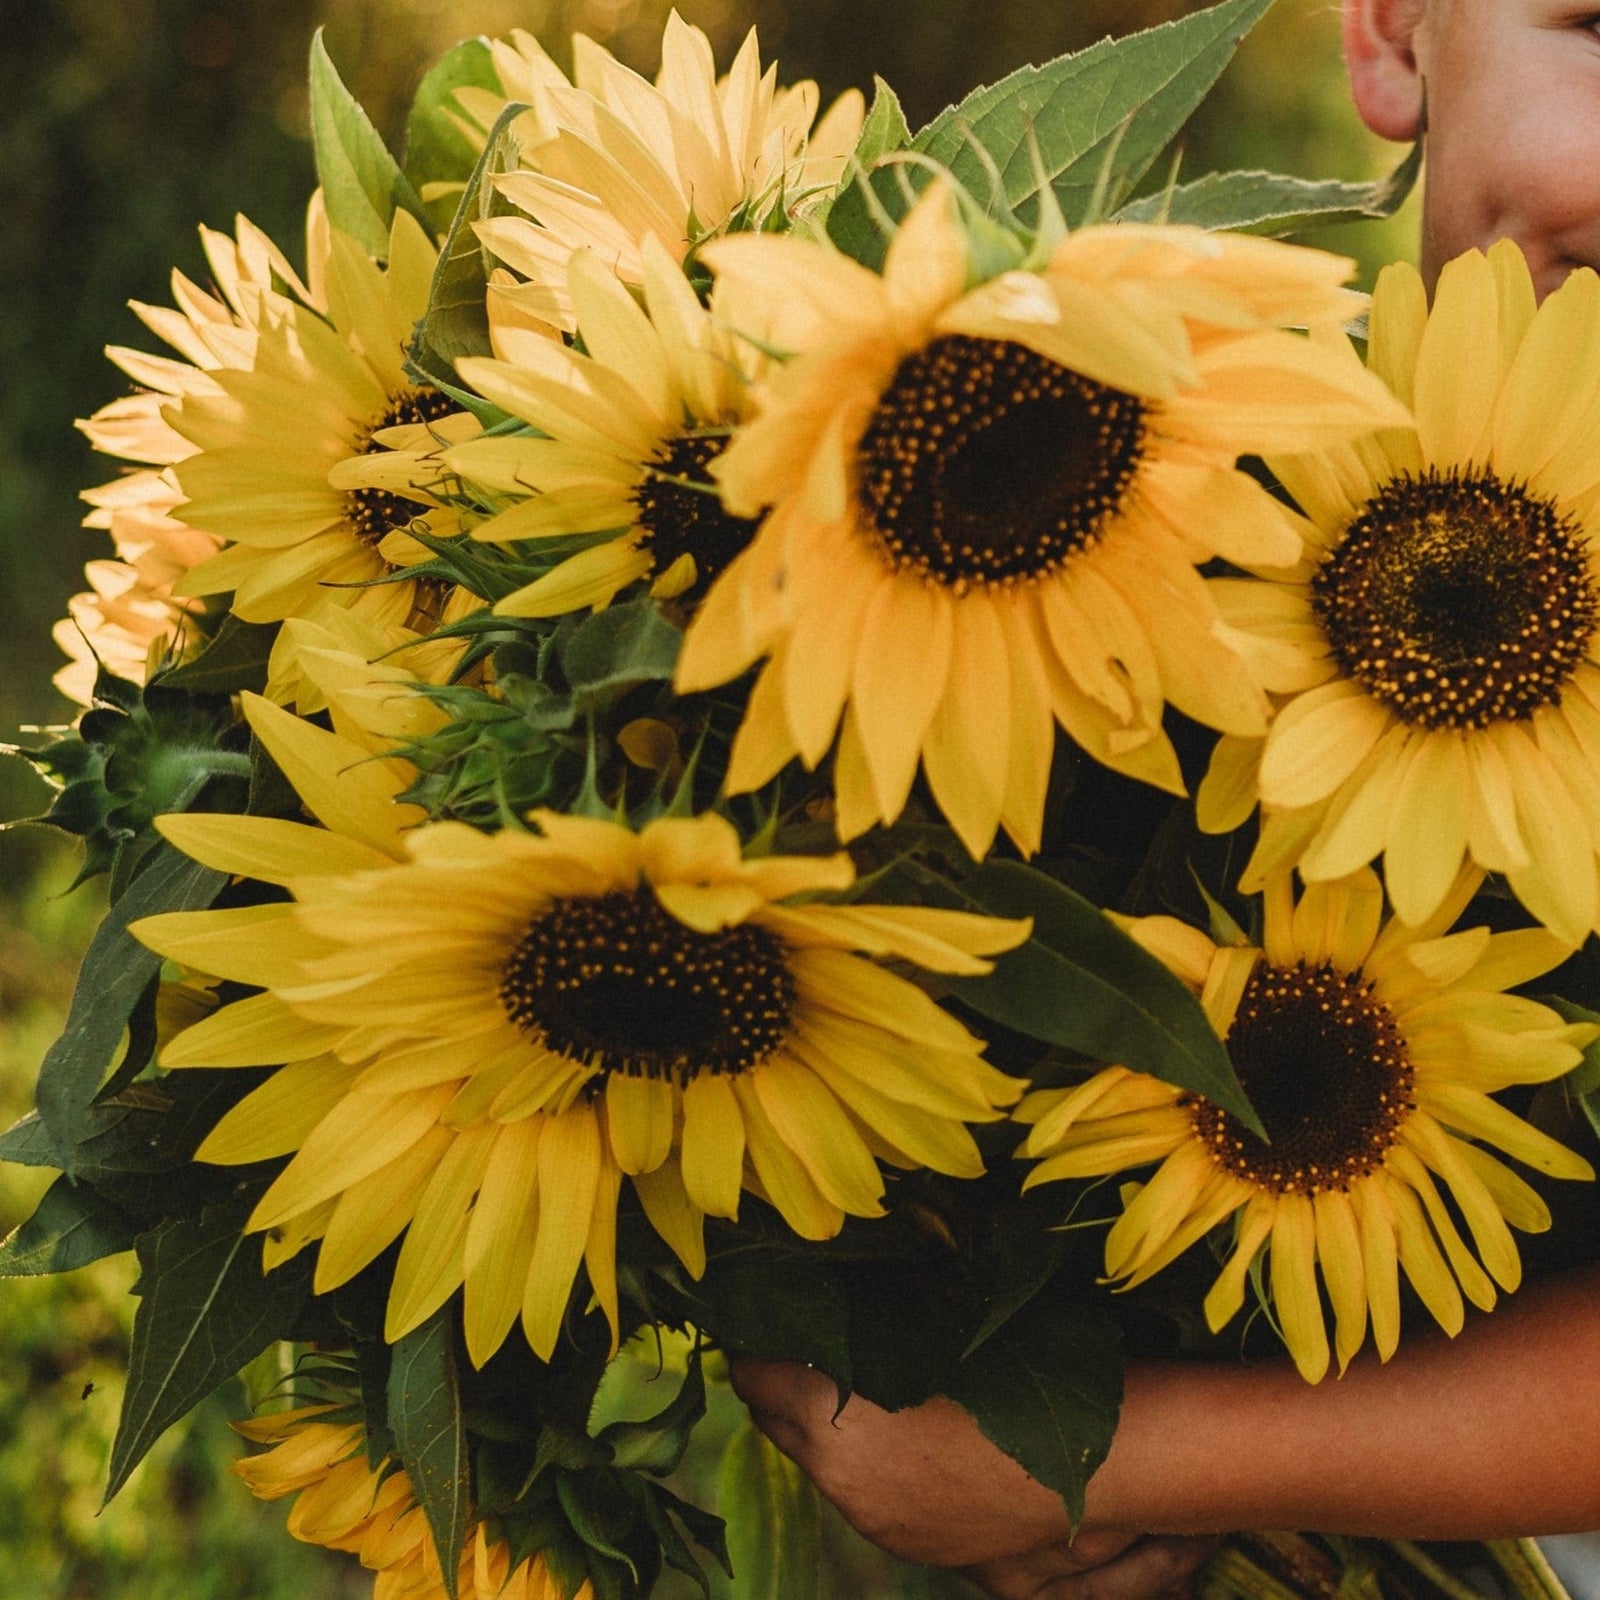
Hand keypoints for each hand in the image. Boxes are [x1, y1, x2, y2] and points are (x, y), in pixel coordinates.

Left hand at [729, 1357, 1218, 1598]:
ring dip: (819, 1424)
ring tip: (847, 1380)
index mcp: (832, 1414)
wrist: (1086, 1462)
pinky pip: (857, 1493)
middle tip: (796, 1341)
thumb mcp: (931, 1330)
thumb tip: (836, 1294)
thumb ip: (872, 1324)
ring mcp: (871, 1515)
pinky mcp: (905, 1541)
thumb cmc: (1012, 1373)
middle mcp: (838, 1474)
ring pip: (814, 1462)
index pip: (755, 1375)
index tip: (762, 1315)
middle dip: (779, 1383)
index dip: (755, 1343)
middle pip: (773, 1421)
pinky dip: (859, 1462)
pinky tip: (891, 1431)